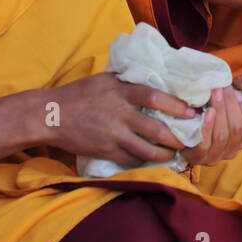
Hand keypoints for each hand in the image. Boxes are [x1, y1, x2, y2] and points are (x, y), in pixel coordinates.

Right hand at [48, 73, 195, 166]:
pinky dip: (144, 161)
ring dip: (165, 154)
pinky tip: (153, 160)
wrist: (50, 115)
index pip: (154, 96)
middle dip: (176, 136)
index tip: (191, 111)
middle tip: (189, 138)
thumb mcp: (105, 80)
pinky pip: (131, 160)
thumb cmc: (80, 94)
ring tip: (176, 154)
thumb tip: (155, 80)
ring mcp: (112, 135)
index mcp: (120, 91)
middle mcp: (118, 113)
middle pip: (155, 128)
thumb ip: (128, 82)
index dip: (176, 105)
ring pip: (146, 150)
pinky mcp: (105, 151)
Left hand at [182, 76, 241, 166]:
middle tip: (221, 87)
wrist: (182, 125)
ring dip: (219, 112)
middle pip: (237, 127)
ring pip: (222, 135)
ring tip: (214, 94)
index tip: (238, 94)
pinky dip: (207, 126)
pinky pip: (205, 144)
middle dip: (230, 104)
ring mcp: (216, 156)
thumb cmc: (209, 108)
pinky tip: (207, 112)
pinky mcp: (198, 158)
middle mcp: (233, 150)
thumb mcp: (227, 95)